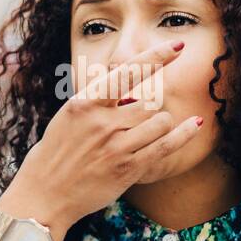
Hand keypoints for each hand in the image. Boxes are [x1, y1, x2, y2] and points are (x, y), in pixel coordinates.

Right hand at [0, 37, 204, 240]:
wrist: (44, 194)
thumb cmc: (56, 152)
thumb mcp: (70, 115)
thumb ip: (98, 97)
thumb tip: (126, 75)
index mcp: (84, 103)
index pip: (126, 73)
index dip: (155, 57)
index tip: (177, 46)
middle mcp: (101, 122)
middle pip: (149, 100)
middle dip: (151, 104)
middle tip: (139, 116)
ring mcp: (116, 147)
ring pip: (160, 121)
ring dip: (160, 122)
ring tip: (144, 132)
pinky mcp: (128, 169)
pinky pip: (166, 146)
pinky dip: (184, 133)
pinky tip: (196, 123)